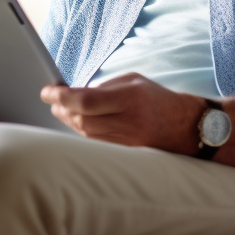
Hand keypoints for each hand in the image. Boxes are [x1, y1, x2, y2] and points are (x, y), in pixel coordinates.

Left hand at [40, 73, 203, 153]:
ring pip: (85, 133)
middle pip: (81, 120)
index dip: (61, 96)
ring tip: (62, 110)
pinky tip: (77, 123)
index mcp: (129, 98)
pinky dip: (82, 132)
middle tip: (52, 100)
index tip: (46, 91)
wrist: (188, 127)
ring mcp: (127, 140)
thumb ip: (104, 87)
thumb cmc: (158, 99)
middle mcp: (128, 121)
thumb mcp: (133, 81)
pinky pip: (95, 143)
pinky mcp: (127, 153)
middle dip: (61, 109)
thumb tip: (74, 94)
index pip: (86, 100)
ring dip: (68, 121)